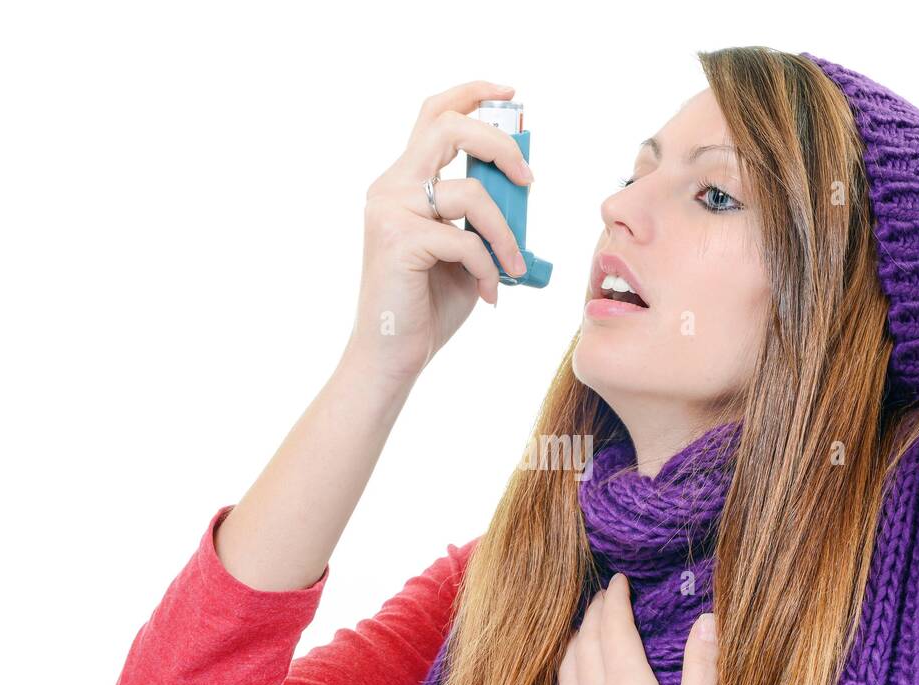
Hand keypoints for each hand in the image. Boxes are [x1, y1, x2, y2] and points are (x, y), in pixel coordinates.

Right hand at [345, 79, 533, 384]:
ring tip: (514, 267)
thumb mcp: (463, 250)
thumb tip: (520, 189)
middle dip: (500, 146)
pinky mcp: (399, 240)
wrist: (393, 355)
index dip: (472, 94)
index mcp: (403, 182)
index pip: (434, 115)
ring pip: (469, 194)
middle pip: (449, 128)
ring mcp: (390, 211)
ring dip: (506, 232)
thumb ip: (481, 216)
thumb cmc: (428, 306)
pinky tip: (491, 293)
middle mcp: (390, 187)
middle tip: (528, 180)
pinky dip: (489, 267)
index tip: (511, 95)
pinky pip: (465, 241)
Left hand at [556, 573, 723, 684]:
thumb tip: (708, 620)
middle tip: (604, 597)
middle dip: (594, 614)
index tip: (618, 581)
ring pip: (567, 669)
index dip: (614, 600)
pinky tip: (572, 681)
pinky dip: (566, 675)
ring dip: (575, 641)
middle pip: (587, 643)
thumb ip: (703, 667)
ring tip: (585, 629)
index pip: (613, 628)